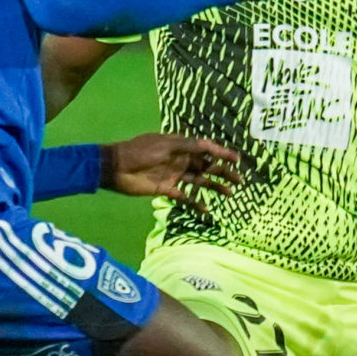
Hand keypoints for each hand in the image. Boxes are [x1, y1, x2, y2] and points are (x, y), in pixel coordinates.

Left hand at [103, 134, 241, 210]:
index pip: (205, 149)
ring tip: (230, 193)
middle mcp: (180, 160)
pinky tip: (206, 210)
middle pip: (206, 166)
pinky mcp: (166, 189)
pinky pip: (184, 197)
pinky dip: (195, 203)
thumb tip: (210, 146)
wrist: (117, 167)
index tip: (237, 159)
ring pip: (199, 181)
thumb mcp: (165, 144)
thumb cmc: (141, 152)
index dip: (221, 153)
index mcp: (180, 146)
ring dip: (214, 186)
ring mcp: (174, 175)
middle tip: (239, 179)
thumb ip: (188, 146)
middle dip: (223, 172)